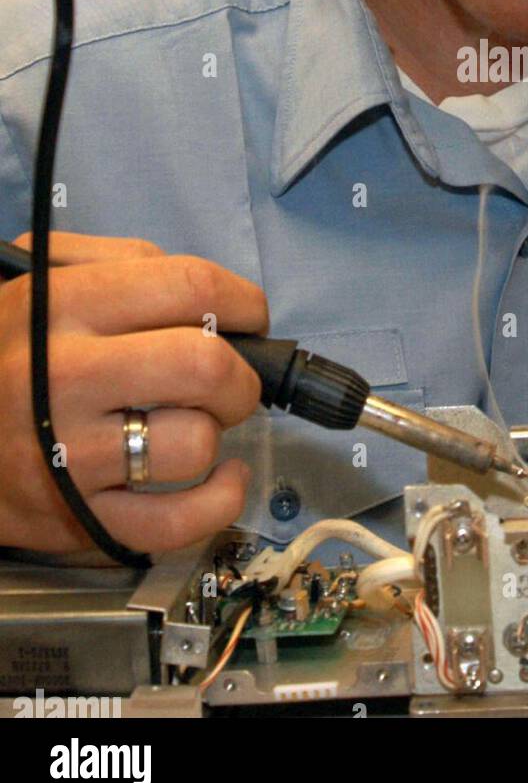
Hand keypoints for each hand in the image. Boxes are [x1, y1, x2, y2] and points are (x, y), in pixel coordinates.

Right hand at [0, 231, 264, 557]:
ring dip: (215, 432)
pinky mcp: (76, 519)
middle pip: (206, 367)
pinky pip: (176, 523)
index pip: (191, 288)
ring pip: (196, 444)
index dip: (243, 301)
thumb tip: (206, 294)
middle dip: (239, 372)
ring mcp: (69, 456)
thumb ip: (119, 260)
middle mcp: (65, 378)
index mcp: (63, 306)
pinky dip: (219, 501)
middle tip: (227, 378)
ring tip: (193, 421)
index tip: (248, 317)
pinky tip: (220, 476)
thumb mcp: (39, 272)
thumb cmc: (4, 344)